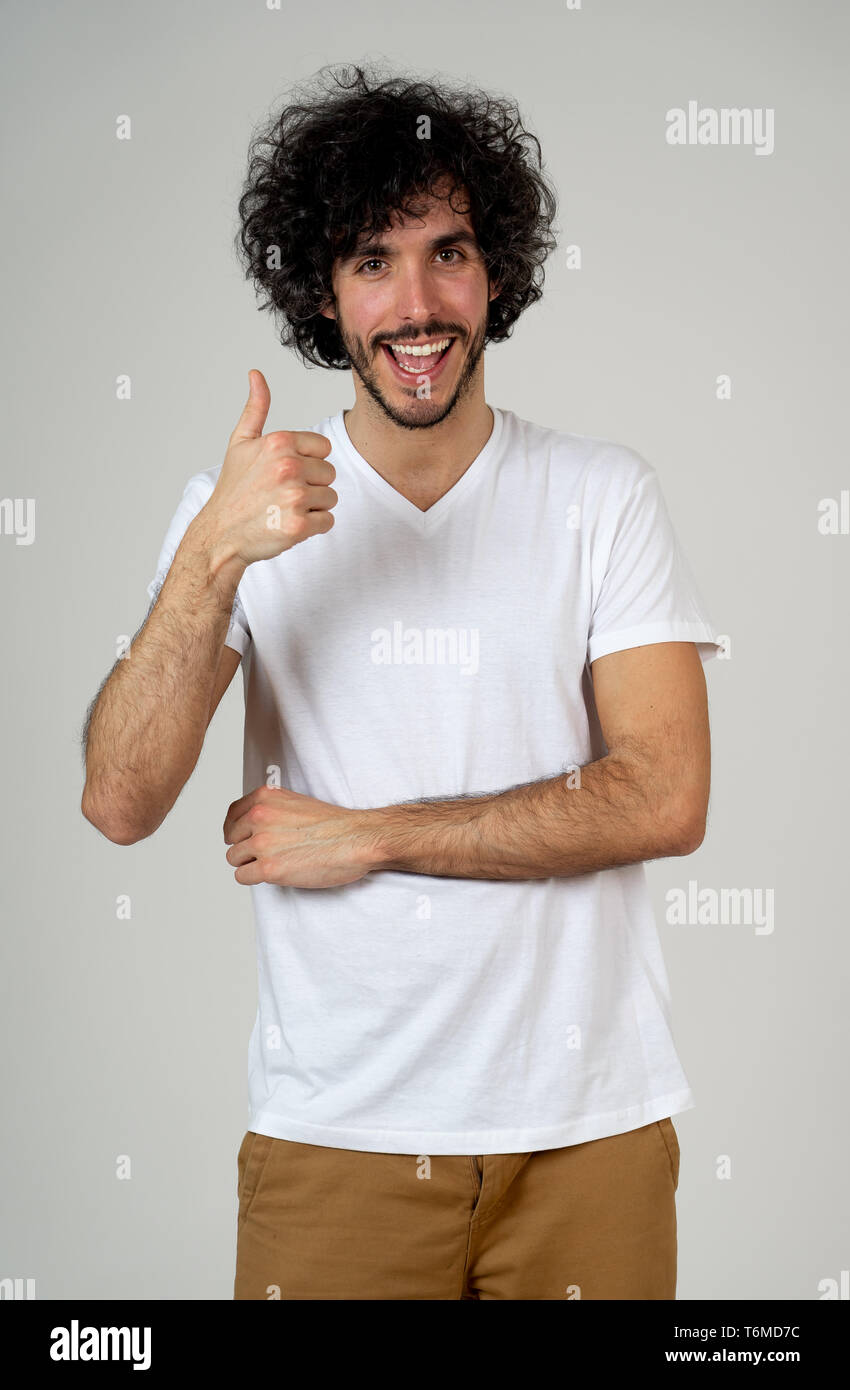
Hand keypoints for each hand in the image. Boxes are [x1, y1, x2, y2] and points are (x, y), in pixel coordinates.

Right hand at [195, 370, 337, 568]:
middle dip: (312, 486)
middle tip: (282, 495)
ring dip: (313, 507)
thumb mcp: (240, 443)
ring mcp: (294, 497)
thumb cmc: (233, 489)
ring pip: (331, 498)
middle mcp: (288, 466)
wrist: (220, 534)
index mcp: (279, 442)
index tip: (284, 474)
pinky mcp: (299, 525)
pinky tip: (288, 524)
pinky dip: (313, 527)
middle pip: (329, 474)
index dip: (308, 462)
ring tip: (284, 509)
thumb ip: (255, 409)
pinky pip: (327, 521)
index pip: (324, 449)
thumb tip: (256, 374)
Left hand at [223, 784, 379, 888]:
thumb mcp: (296, 801)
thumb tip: (251, 826)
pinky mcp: (268, 868)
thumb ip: (271, 809)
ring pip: (234, 859)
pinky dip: (255, 878)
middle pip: (231, 839)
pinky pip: (242, 877)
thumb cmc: (334, 824)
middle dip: (246, 848)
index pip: (231, 815)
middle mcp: (259, 816)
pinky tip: (275, 874)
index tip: (243, 838)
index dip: (237, 830)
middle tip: (268, 853)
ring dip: (250, 864)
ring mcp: (262, 843)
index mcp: (264, 797)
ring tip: (275, 863)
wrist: (356, 839)